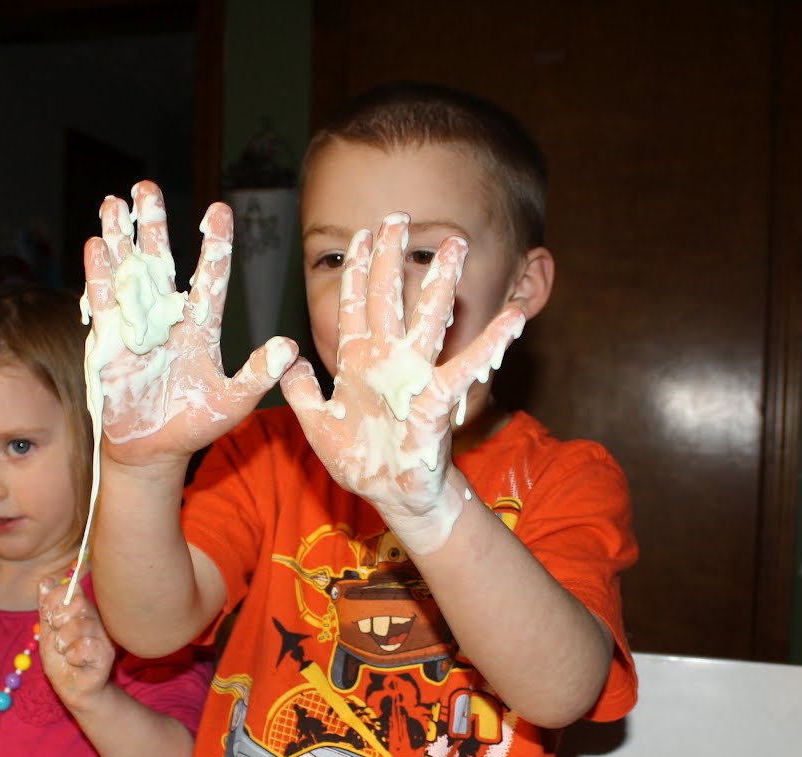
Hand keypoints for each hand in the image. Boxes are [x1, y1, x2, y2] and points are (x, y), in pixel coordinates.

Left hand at [36, 577, 116, 714]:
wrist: (73, 689)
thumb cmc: (62, 661)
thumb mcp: (48, 632)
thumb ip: (47, 608)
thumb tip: (45, 581)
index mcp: (82, 610)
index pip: (72, 588)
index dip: (55, 597)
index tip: (46, 613)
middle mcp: (96, 619)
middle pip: (79, 602)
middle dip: (58, 619)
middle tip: (56, 635)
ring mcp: (103, 635)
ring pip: (79, 626)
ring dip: (62, 642)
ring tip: (64, 652)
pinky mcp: (106, 654)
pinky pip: (85, 646)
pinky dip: (72, 656)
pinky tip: (75, 662)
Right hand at [82, 180, 297, 468]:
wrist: (151, 449)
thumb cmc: (194, 425)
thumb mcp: (232, 404)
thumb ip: (257, 376)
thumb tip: (289, 347)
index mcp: (200, 327)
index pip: (210, 279)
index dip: (214, 247)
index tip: (220, 210)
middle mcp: (167, 318)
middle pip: (161, 262)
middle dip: (154, 225)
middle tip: (147, 186)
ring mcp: (136, 326)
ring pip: (128, 272)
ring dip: (121, 238)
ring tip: (114, 202)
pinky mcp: (109, 341)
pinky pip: (104, 302)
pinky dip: (99, 274)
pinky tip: (96, 245)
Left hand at [281, 213, 525, 555]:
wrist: (392, 495)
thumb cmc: (361, 460)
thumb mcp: (317, 423)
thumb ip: (302, 391)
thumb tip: (291, 362)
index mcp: (358, 361)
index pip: (355, 305)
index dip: (357, 270)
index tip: (360, 234)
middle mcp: (387, 359)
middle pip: (389, 297)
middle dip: (391, 257)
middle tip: (398, 216)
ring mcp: (413, 376)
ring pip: (427, 319)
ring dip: (440, 282)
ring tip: (456, 245)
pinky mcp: (435, 402)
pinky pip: (464, 368)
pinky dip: (490, 344)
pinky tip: (511, 318)